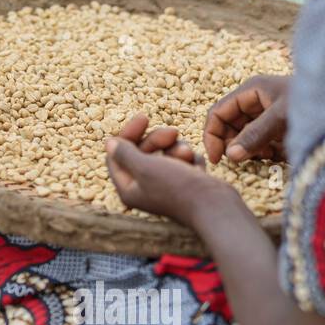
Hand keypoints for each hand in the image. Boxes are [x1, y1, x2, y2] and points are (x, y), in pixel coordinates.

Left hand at [105, 114, 239, 224]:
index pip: (117, 156)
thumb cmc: (178, 188)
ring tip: (188, 155)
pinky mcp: (186, 185)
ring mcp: (166, 187)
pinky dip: (190, 160)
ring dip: (177, 149)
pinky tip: (198, 168)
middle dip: (157, 139)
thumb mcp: (145, 167)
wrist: (216, 207)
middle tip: (173, 133)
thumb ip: (125, 154)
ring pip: (165, 154)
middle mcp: (145, 189)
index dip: (129, 135)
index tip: (144, 118)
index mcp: (129, 189)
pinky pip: (184, 162)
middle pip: (142, 152)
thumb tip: (109, 143)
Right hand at [202, 74, 289, 164]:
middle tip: (243, 159)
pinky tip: (275, 153)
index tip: (216, 160)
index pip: (218, 113)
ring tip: (265, 153)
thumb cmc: (312, 103)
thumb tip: (230, 155)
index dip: (212, 135)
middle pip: (228, 126)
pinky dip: (262, 152)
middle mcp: (254, 102)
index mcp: (250, 91)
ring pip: (242, 137)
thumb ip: (255, 135)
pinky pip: (259, 143)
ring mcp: (265, 116)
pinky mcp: (276, 129)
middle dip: (231, 144)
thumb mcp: (281, 117)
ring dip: (248, 150)